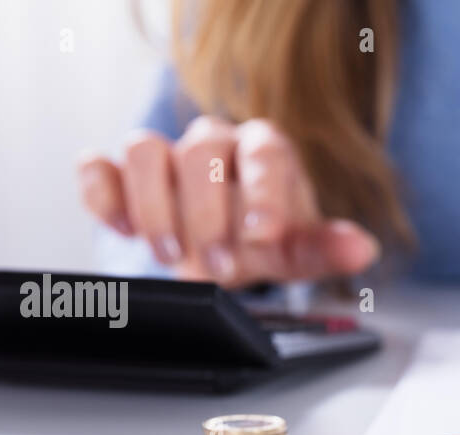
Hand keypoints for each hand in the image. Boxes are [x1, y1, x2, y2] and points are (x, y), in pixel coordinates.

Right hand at [77, 117, 379, 285]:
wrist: (224, 243)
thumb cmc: (264, 238)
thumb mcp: (299, 250)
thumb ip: (328, 249)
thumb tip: (361, 249)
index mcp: (264, 150)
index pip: (265, 151)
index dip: (262, 191)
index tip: (262, 236)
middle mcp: (214, 143)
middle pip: (201, 151)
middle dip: (208, 215)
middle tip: (221, 267)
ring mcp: (166, 154)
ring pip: (144, 150)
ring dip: (153, 206)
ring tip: (171, 254)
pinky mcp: (120, 174)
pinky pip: (97, 166)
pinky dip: (102, 196)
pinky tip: (122, 228)